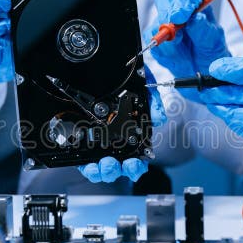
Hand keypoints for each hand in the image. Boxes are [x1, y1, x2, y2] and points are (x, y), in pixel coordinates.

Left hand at [76, 65, 160, 183]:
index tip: (135, 164)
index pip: (137, 160)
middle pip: (118, 167)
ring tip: (103, 164)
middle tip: (116, 163)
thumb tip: (159, 117)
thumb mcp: (144, 88)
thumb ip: (154, 102)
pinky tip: (89, 163)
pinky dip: (87, 166)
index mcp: (132, 138)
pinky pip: (84, 162)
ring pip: (101, 168)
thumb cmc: (131, 84)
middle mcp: (116, 146)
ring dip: (103, 170)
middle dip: (117, 169)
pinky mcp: (83, 144)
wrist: (112, 72)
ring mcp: (99, 146)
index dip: (136, 167)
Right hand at [147, 0, 229, 100]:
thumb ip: (205, 30)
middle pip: (165, 0)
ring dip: (166, 36)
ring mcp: (165, 25)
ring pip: (157, 22)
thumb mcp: (214, 43)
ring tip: (180, 50)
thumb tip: (195, 19)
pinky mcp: (156, 39)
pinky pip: (150, 40)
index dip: (183, 1)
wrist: (202, 73)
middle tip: (173, 25)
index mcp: (196, 6)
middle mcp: (179, 11)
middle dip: (168, 12)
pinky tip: (173, 56)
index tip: (183, 14)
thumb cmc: (210, 53)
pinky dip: (161, 49)